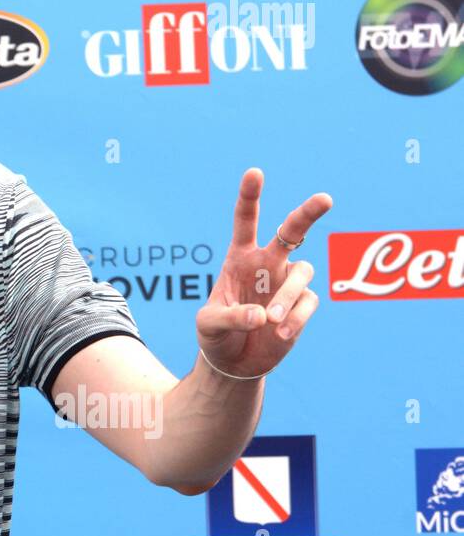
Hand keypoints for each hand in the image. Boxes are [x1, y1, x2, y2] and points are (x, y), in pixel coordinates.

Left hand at [195, 168, 333, 378]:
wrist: (233, 362)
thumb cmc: (215, 335)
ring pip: (303, 271)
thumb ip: (230, 317)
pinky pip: (309, 303)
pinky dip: (296, 318)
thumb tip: (262, 316)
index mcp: (239, 258)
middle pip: (293, 230)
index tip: (255, 173)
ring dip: (288, 294)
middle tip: (325, 198)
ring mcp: (287, 283)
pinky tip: (280, 334)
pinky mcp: (302, 306)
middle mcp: (267, 264)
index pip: (246, 221)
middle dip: (308, 213)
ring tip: (271, 321)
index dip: (250, 196)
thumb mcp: (208, 325)